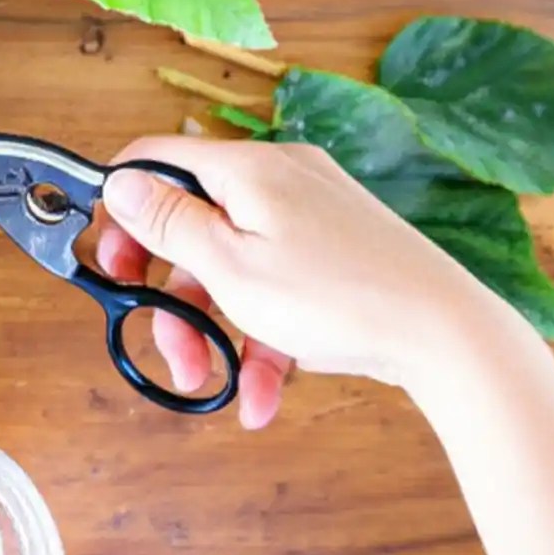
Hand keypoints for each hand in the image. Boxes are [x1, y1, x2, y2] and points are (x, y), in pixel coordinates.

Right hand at [96, 137, 522, 428]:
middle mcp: (277, 181)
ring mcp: (307, 218)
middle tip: (163, 345)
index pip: (156, 162)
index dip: (120, 211)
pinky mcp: (330, 254)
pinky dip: (261, 337)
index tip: (107, 262)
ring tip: (213, 385)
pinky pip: (275, 288)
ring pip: (232, 269)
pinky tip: (262, 392)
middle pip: (192, 229)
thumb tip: (119, 183)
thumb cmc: (338, 297)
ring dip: (215, 332)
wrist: (446, 333)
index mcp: (247, 170)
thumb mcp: (230, 266)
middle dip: (171, 297)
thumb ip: (169, 223)